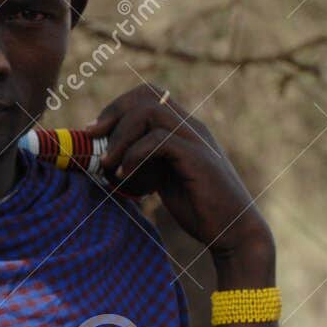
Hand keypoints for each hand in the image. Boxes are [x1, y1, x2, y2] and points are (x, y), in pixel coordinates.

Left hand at [86, 84, 272, 264]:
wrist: (233, 231)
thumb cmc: (196, 207)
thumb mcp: (160, 178)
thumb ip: (141, 161)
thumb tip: (103, 157)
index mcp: (182, 127)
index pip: (147, 94)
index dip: (116, 107)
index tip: (94, 132)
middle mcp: (191, 126)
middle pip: (146, 95)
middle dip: (113, 114)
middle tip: (93, 140)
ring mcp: (197, 140)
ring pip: (150, 112)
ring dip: (120, 138)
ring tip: (108, 166)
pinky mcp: (199, 158)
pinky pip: (159, 141)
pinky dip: (134, 156)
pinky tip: (125, 178)